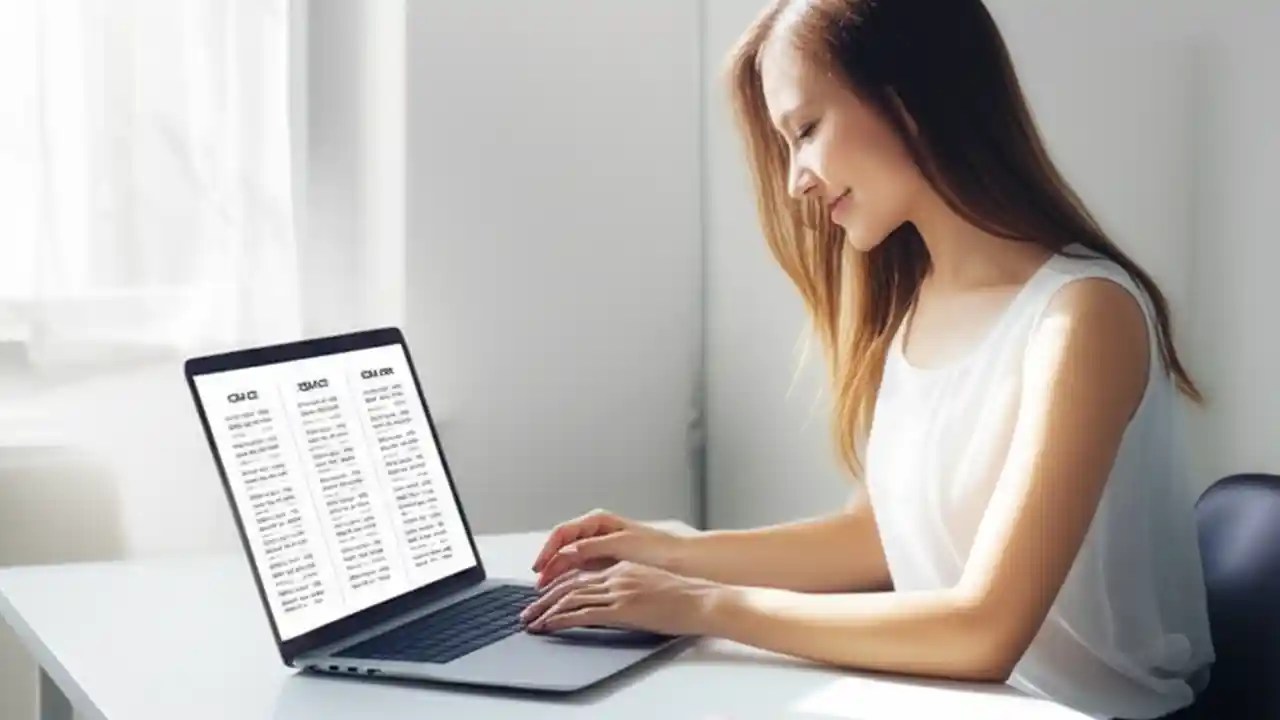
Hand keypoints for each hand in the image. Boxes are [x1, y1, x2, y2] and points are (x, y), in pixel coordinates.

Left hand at [519, 561, 723, 635]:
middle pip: (569, 584)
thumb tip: (613, 600)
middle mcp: (616, 575)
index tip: (542, 596)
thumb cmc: (684, 596)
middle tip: (526, 611)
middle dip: (543, 598)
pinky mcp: (622, 608)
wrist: (702, 600)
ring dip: (546, 610)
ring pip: (571, 598)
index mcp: (622, 566)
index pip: (580, 573)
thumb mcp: (650, 582)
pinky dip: (561, 619)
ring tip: (530, 622)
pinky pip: (583, 613)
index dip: (558, 584)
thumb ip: (627, 586)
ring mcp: (618, 591)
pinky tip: (549, 626)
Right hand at [530, 509, 683, 589]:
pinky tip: (564, 595)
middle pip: (562, 548)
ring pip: (569, 561)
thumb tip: (566, 552)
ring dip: (557, 576)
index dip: (547, 550)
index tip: (539, 567)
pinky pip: (581, 572)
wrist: (684, 561)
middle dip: (548, 566)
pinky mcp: (606, 565)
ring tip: (546, 595)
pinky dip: (570, 582)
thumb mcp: (622, 545)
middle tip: (538, 587)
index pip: (562, 533)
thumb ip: (593, 547)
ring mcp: (599, 549)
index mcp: (598, 521)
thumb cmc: (657, 548)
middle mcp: (595, 533)